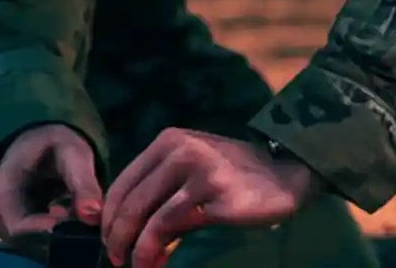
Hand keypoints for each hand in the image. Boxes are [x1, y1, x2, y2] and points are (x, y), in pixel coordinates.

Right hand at [0, 124, 102, 238]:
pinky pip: (33, 238)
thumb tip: (94, 214)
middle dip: (57, 233)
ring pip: (31, 241)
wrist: (40, 140)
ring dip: (56, 233)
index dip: (50, 232)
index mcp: (1, 190)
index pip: (19, 229)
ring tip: (75, 210)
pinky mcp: (10, 227)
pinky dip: (53, 231)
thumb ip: (84, 182)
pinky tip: (68, 215)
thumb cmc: (55, 143)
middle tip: (83, 217)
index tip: (77, 226)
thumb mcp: (73, 154)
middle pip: (26, 239)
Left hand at [102, 129, 318, 267]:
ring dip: (133, 249)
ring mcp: (199, 173)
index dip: (108, 217)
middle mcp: (181, 151)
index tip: (108, 240)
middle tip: (115, 260)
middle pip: (130, 202)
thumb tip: (124, 220)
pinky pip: (172, 228)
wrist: (286, 172)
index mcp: (169, 141)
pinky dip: (156, 250)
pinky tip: (157, 263)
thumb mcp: (193, 161)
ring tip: (134, 266)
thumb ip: (161, 180)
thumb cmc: (236, 173)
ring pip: (147, 217)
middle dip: (115, 237)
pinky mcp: (215, 197)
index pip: (123, 183)